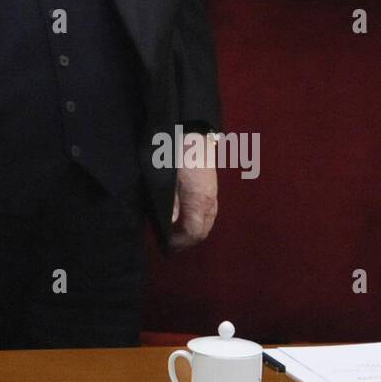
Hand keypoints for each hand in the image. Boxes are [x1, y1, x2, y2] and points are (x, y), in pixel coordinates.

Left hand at [170, 132, 218, 248]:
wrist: (194, 134)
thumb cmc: (178, 156)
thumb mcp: (168, 178)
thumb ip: (171, 201)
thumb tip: (171, 222)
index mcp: (199, 201)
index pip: (194, 233)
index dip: (180, 243)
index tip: (167, 246)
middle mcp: (210, 202)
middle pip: (202, 232)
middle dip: (187, 241)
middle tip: (171, 245)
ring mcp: (213, 196)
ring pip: (207, 224)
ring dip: (193, 232)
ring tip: (176, 234)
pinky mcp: (212, 190)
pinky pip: (208, 214)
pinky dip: (198, 222)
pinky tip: (185, 219)